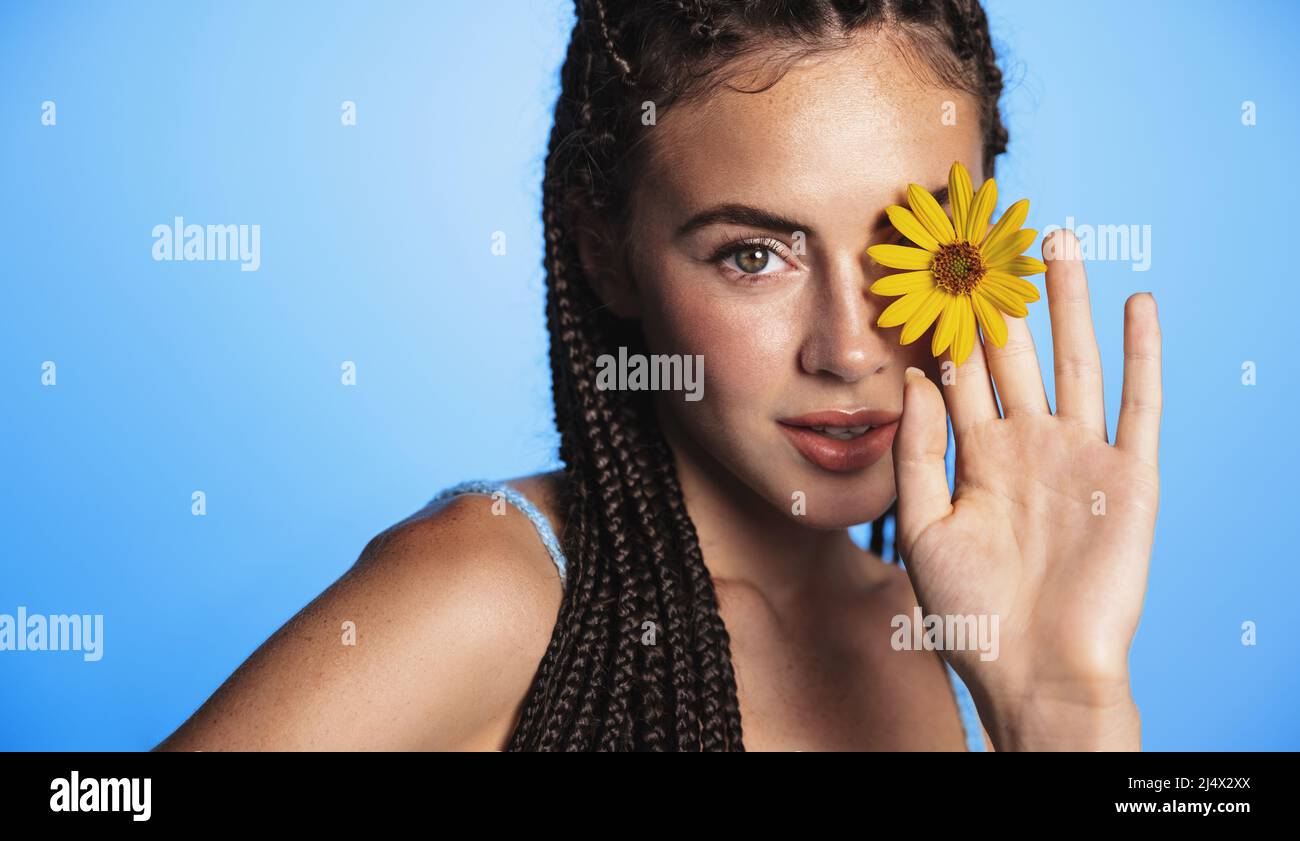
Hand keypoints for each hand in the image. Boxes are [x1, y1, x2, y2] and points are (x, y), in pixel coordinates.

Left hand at [891, 229, 1160, 749]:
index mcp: (978, 456)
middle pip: (1017, 353)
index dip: (947, 323)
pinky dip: (1143, 356)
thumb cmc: (969, 613)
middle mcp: (1029, 445)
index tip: (931, 268)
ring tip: (1060, 240)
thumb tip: (914, 376)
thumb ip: (919, 450)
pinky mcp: (1128, 478)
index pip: (960, 373)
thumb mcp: (921, 526)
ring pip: (1076, 361)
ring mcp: (1080, 457)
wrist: (1034, 674)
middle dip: (1006, 295)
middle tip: (993, 231)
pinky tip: (1139, 305)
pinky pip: (1140, 406)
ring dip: (1071, 302)